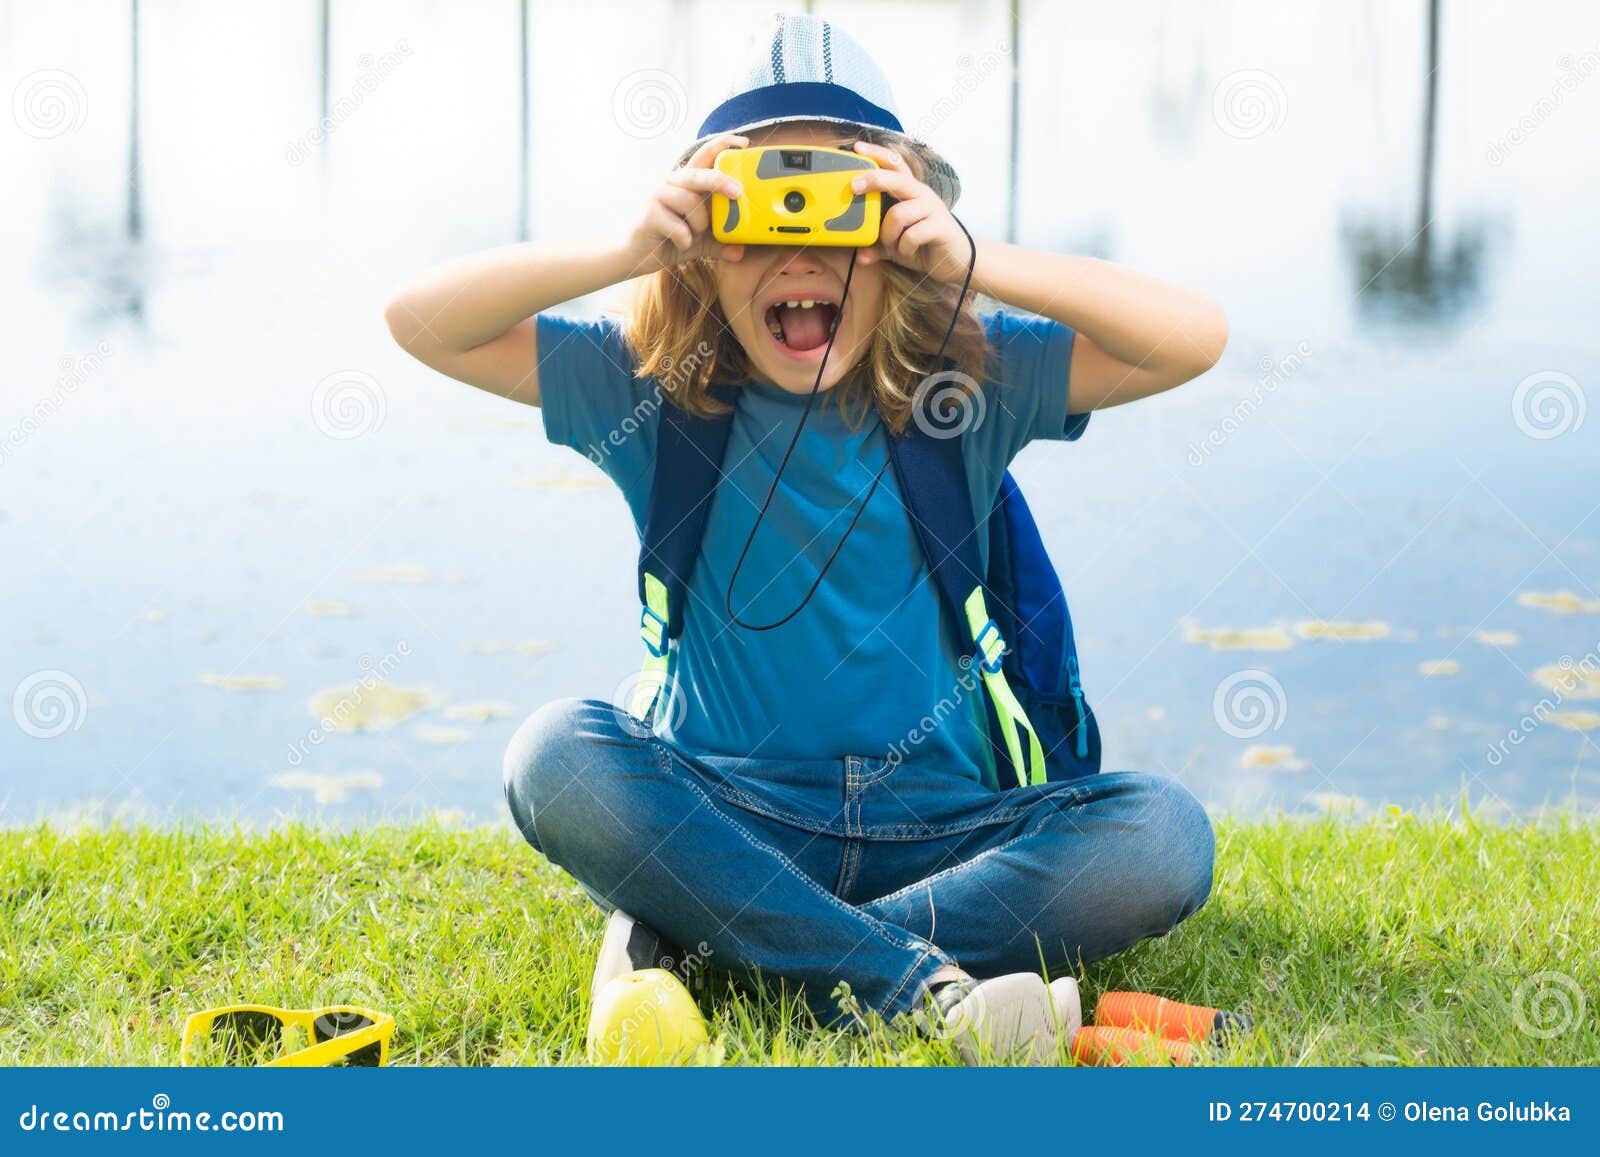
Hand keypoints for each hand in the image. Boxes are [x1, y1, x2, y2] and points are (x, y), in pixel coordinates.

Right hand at [623, 134, 748, 274]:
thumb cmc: (670, 240)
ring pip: (690, 202)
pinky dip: (685, 239)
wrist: (637, 255)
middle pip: (698, 174)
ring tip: (695, 234)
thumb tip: (741, 252)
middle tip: (738, 192)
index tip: (745, 143)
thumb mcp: (700, 241)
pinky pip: (678, 226)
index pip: (704, 155)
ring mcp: (658, 196)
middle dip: (720, 181)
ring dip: (699, 223)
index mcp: (686, 182)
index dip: (723, 145)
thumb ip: (719, 242)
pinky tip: (681, 244)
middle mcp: (671, 183)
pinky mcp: (649, 214)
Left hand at [848, 140, 974, 284]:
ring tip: (891, 246)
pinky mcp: (940, 226)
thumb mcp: (896, 245)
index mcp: (910, 191)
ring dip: (888, 234)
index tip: (857, 147)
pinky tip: (907, 252)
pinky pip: (912, 235)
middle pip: (896, 179)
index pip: (895, 164)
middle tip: (853, 187)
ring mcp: (932, 209)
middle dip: (874, 179)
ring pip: (898, 214)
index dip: (877, 153)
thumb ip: (877, 246)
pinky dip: (904, 247)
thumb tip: (859, 255)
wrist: (957, 260)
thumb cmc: (923, 245)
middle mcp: (922, 194)